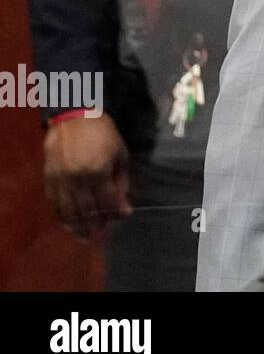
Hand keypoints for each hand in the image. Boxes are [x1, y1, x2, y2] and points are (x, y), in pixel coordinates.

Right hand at [43, 114, 132, 238]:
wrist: (75, 118)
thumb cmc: (104, 134)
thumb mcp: (121, 155)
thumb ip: (121, 182)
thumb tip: (123, 206)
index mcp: (99, 172)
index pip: (108, 202)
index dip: (117, 212)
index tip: (124, 215)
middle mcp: (78, 179)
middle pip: (88, 211)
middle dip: (98, 223)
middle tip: (103, 230)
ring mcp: (61, 180)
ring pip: (69, 212)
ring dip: (78, 227)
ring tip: (86, 235)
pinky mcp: (49, 179)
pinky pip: (54, 205)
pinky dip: (61, 218)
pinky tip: (69, 225)